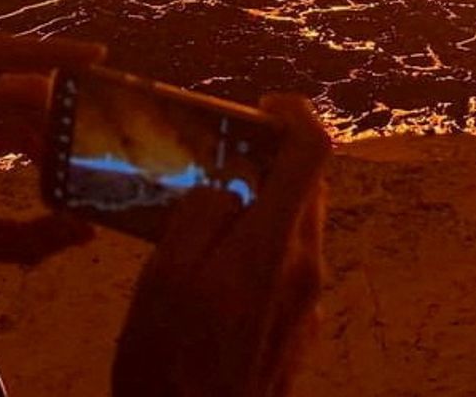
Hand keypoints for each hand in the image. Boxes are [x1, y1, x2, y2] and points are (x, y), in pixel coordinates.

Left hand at [0, 34, 104, 292]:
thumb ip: (34, 239)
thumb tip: (89, 231)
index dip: (50, 51)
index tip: (97, 57)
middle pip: (21, 83)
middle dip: (64, 104)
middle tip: (107, 126)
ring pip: (21, 104)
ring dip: (53, 126)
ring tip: (86, 154)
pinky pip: (13, 121)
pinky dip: (38, 139)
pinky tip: (59, 164)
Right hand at [113, 94, 331, 396]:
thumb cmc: (169, 367)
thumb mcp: (163, 279)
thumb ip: (200, 216)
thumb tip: (225, 188)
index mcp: (273, 246)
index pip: (312, 150)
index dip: (293, 113)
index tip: (261, 107)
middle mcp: (304, 268)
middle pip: (308, 186)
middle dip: (269, 161)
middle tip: (218, 161)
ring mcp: (307, 302)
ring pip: (298, 227)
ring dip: (263, 207)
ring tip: (207, 220)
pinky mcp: (300, 330)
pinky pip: (288, 268)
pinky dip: (261, 250)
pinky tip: (215, 275)